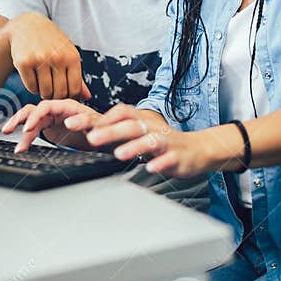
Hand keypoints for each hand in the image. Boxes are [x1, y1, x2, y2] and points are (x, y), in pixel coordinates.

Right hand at [1, 99, 101, 152]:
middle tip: (10, 130)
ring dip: (19, 127)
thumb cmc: (106, 129)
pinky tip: (20, 146)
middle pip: (34, 110)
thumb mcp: (99, 126)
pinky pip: (34, 129)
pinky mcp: (50, 127)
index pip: (46, 107)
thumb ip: (86, 122)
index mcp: (69, 106)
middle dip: (21, 119)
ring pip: (31, 119)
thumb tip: (69, 123)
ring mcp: (53, 118)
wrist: (110, 137)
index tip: (28, 129)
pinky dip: (26, 136)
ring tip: (7, 133)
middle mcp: (59, 110)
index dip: (35, 116)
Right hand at [8, 12, 91, 100]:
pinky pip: (31, 86)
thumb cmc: (51, 42)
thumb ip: (77, 76)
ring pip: (44, 92)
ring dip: (43, 92)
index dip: (70, 97)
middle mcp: (58, 57)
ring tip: (43, 83)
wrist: (27, 25)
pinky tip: (34, 78)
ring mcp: (40, 59)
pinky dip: (33, 87)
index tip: (64, 95)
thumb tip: (87, 97)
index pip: (74, 89)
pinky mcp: (24, 62)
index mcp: (72, 57)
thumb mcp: (68, 54)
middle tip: (52, 90)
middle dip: (55, 96)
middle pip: (59, 93)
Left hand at [83, 106, 212, 178]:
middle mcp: (153, 127)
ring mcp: (166, 142)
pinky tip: (151, 168)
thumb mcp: (139, 133)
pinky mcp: (177, 156)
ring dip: (134, 147)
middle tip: (92, 138)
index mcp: (142, 120)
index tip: (84, 126)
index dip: (102, 118)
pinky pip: (168, 158)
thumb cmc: (162, 141)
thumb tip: (89, 132)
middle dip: (110, 132)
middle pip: (131, 126)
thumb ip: (117, 132)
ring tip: (119, 154)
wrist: (196, 149)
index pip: (121, 112)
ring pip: (150, 141)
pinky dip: (160, 163)